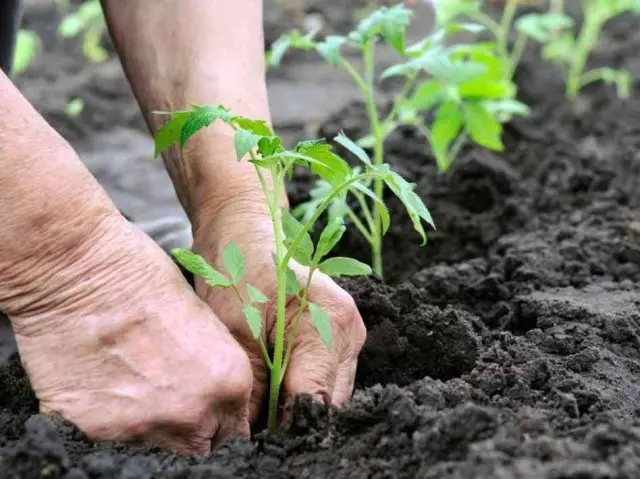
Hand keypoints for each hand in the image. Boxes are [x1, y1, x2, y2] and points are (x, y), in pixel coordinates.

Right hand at [7, 214, 252, 454]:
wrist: (76, 269)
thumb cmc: (143, 274)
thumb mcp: (202, 316)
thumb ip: (214, 364)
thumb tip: (212, 388)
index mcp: (229, 380)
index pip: (237, 429)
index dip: (223, 417)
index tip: (210, 408)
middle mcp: (192, 412)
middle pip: (200, 445)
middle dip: (193, 427)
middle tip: (173, 397)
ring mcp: (142, 426)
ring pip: (157, 443)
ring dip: (153, 421)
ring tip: (134, 380)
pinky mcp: (94, 429)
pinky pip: (111, 436)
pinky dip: (109, 416)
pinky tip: (103, 379)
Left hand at [192, 200, 366, 420]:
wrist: (244, 231)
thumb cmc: (237, 268)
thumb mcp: (236, 329)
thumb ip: (252, 387)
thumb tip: (252, 436)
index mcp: (331, 323)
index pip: (315, 400)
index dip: (284, 427)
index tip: (254, 438)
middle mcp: (350, 331)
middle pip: (327, 403)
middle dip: (291, 420)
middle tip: (252, 425)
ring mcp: (348, 336)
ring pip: (327, 396)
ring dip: (295, 407)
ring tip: (260, 407)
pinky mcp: (338, 339)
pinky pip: (323, 380)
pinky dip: (298, 390)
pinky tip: (272, 388)